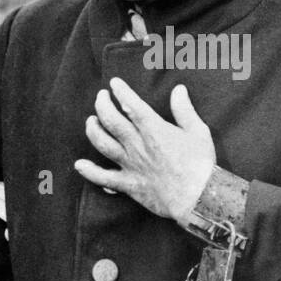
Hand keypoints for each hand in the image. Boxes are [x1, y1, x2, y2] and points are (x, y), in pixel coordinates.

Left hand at [74, 79, 214, 221]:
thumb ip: (184, 110)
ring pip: (103, 143)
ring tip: (91, 121)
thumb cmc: (201, 164)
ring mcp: (130, 164)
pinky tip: (79, 164)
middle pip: (111, 120)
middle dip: (102, 104)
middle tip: (101, 96)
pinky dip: (89, 171)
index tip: (114, 83)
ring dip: (93, 130)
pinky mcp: (128, 184)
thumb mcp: (198, 132)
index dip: (121, 91)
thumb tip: (178, 90)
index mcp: (154, 130)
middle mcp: (138, 145)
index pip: (131, 105)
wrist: (198, 198)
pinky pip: (103, 177)